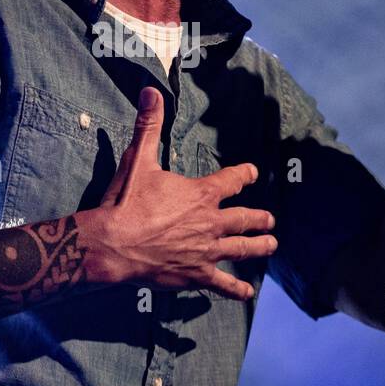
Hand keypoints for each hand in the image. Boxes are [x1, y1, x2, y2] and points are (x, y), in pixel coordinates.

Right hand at [77, 87, 276, 300]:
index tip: (253, 172)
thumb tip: (150, 91)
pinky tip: (248, 294)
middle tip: (270, 220)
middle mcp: (210, 222)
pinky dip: (237, 290)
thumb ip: (148, 126)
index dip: (244, 175)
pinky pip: (223, 285)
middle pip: (244, 218)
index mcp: (200, 194)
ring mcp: (206, 251)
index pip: (232, 181)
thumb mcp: (138, 159)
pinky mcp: (196, 275)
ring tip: (271, 245)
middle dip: (259, 218)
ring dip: (259, 246)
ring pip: (242, 249)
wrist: (113, 243)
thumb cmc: (126, 202)